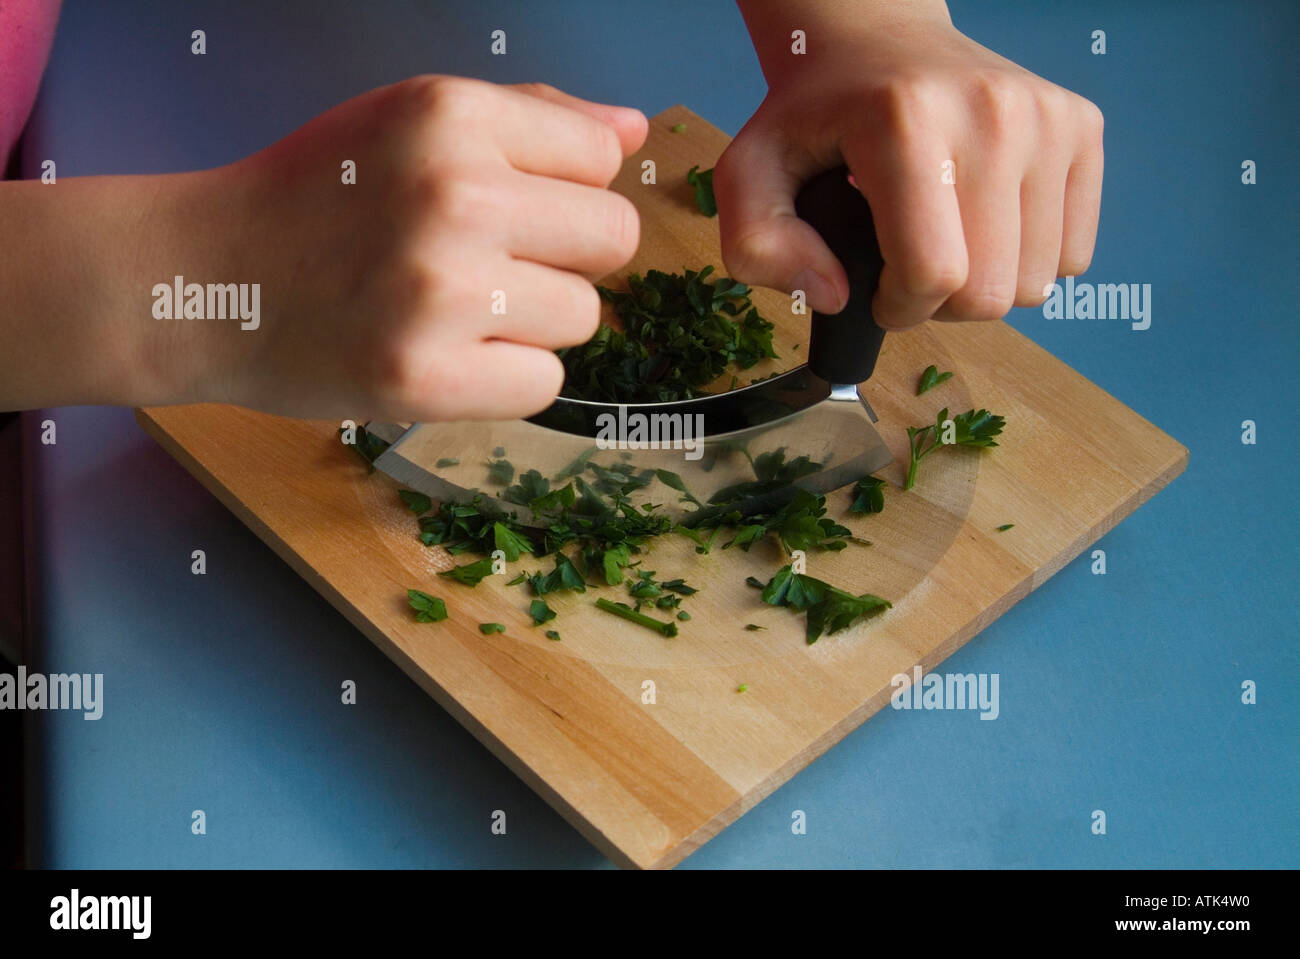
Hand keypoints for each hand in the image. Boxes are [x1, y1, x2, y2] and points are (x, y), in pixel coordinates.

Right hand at [195, 76, 646, 419]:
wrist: (203, 279)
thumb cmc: (317, 196)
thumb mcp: (410, 120)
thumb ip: (530, 118)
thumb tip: (633, 132)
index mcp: (452, 116)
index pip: (603, 160)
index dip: (566, 192)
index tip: (509, 210)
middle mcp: (455, 196)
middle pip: (613, 240)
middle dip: (566, 258)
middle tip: (490, 266)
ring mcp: (441, 294)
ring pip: (583, 318)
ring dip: (533, 324)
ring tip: (452, 311)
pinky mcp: (424, 381)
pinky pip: (543, 386)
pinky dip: (504, 381)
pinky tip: (445, 357)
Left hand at [719, 2, 1102, 327]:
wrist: (876, 38)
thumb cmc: (815, 114)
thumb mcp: (750, 172)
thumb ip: (757, 246)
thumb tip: (837, 296)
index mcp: (906, 123)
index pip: (932, 273)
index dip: (898, 309)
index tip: (875, 291)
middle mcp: (992, 112)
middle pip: (990, 291)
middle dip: (941, 305)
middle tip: (907, 266)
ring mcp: (1047, 117)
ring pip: (1036, 283)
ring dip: (985, 286)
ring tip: (945, 242)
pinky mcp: (1081, 126)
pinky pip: (1072, 253)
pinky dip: (1028, 260)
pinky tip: (984, 224)